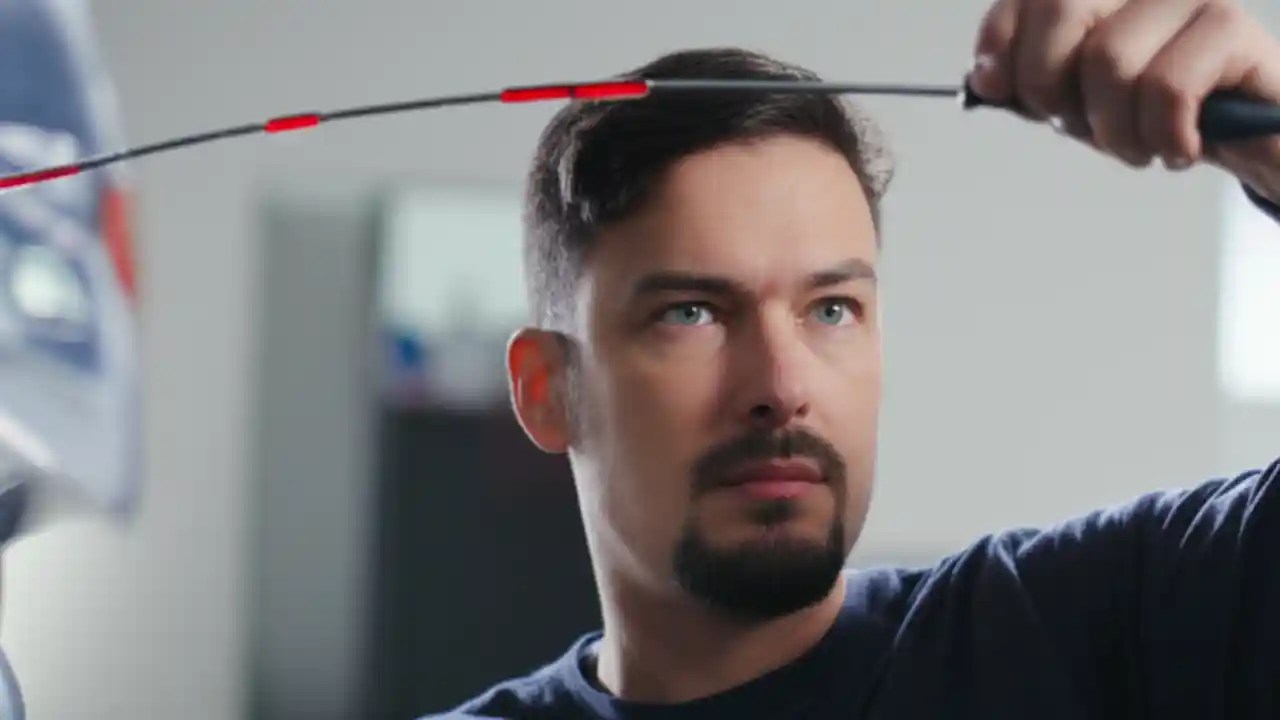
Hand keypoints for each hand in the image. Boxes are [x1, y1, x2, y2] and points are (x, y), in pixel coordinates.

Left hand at [968, 0, 1279, 203]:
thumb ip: (1030, 83)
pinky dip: (1163, 138)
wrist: (1249, 138)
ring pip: (1110, 61)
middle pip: (1061, 10)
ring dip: (1114, 131)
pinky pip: (1167, 88)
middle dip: (1051, 89)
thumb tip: (986, 79)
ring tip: (1140, 146)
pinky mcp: (1230, 26)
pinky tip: (1179, 148)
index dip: (998, 43)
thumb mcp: (1077, 100)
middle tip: (1081, 126)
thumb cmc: (1153, 113)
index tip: (996, 87)